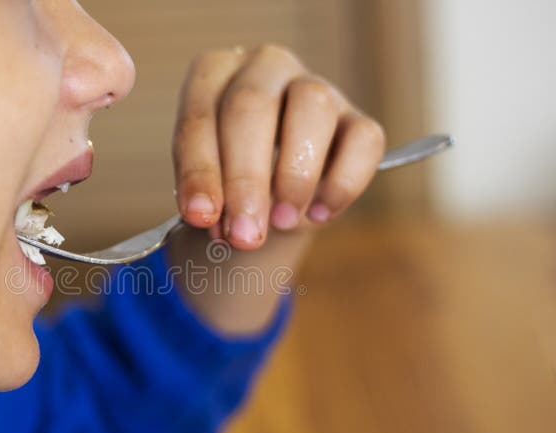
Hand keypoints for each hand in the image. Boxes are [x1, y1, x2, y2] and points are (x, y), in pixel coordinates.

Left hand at [173, 44, 385, 250]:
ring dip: (296, 174)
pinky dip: (343, 182)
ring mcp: (315, 86)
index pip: (200, 116)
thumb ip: (209, 200)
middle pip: (252, 105)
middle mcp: (264, 66)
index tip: (201, 218)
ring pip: (313, 107)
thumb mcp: (207, 188)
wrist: (265, 191)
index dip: (200, 170)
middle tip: (244, 233)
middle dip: (245, 178)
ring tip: (282, 222)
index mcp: (213, 73)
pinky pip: (363, 139)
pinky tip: (319, 214)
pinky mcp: (357, 117)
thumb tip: (218, 223)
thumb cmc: (225, 179)